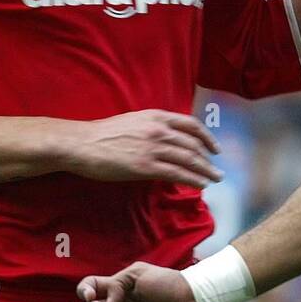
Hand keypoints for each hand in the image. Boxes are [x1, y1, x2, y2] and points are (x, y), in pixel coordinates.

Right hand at [65, 109, 221, 185]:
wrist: (83, 143)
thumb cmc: (103, 134)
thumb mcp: (134, 122)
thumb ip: (154, 128)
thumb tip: (170, 143)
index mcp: (157, 116)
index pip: (191, 125)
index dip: (207, 137)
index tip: (215, 148)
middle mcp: (159, 130)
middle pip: (193, 145)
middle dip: (209, 160)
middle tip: (217, 171)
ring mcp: (154, 148)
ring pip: (189, 160)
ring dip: (205, 172)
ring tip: (214, 180)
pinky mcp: (146, 167)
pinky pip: (177, 174)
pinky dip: (192, 180)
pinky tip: (199, 185)